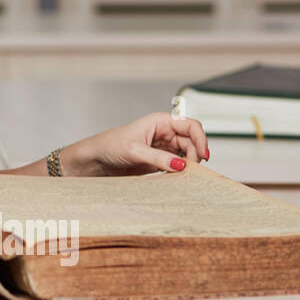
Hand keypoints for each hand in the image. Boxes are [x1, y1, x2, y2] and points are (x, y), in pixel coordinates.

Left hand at [62, 112, 209, 176]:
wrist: (96, 159)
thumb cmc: (110, 146)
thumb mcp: (135, 151)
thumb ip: (159, 158)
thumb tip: (182, 165)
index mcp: (160, 121)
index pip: (190, 125)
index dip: (201, 138)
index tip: (203, 155)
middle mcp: (165, 132)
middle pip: (192, 142)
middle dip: (195, 155)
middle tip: (192, 170)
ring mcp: (163, 147)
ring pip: (187, 154)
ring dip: (190, 164)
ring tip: (186, 175)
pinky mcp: (160, 161)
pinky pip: (178, 165)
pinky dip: (182, 171)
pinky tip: (179, 178)